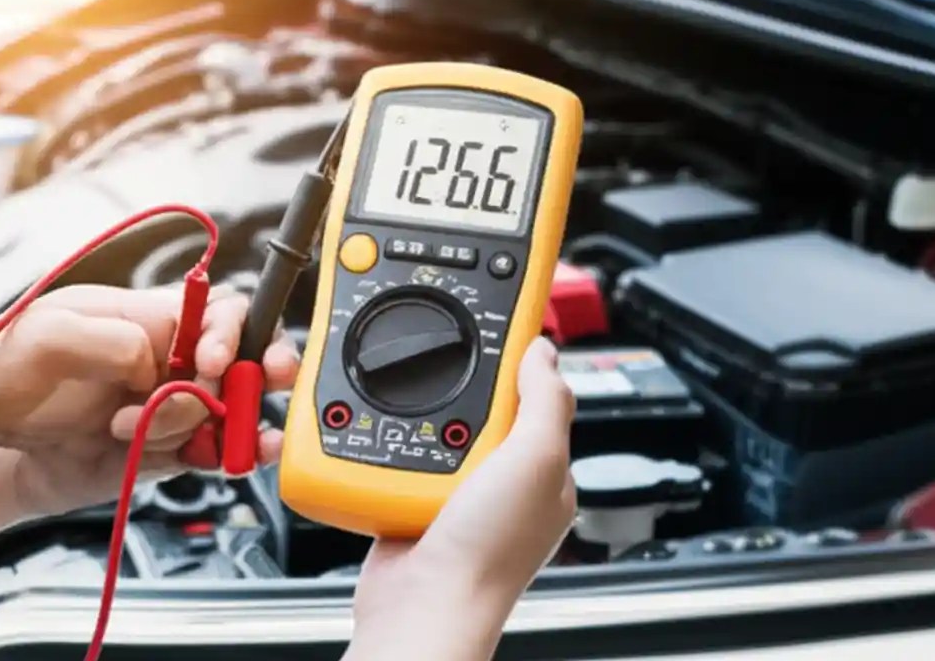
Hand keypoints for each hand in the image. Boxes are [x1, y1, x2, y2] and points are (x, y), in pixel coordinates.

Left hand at [0, 284, 299, 517]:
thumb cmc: (9, 359)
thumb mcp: (54, 334)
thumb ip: (116, 342)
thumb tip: (157, 366)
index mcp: (153, 320)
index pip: (222, 312)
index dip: (233, 332)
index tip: (212, 359)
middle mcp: (170, 361)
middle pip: (244, 359)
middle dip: (263, 371)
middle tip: (264, 382)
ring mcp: (169, 407)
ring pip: (226, 413)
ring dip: (200, 426)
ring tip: (132, 431)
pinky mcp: (162, 449)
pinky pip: (211, 453)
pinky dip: (228, 456)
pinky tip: (237, 456)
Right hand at [347, 338, 575, 660]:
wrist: (421, 608)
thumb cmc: (487, 554)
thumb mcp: (535, 461)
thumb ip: (544, 403)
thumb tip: (545, 351)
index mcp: (545, 473)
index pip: (538, 398)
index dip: (521, 362)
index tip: (502, 326)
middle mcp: (504, 485)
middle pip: (484, 406)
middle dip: (466, 388)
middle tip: (449, 373)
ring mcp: (457, 494)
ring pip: (439, 427)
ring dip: (424, 416)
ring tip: (417, 410)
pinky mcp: (413, 501)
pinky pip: (400, 454)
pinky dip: (391, 444)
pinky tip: (388, 440)